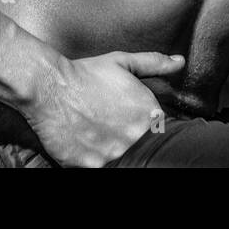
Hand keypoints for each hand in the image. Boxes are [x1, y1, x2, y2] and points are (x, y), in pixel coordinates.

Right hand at [20, 50, 183, 166]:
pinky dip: (90, 156)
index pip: (156, 130)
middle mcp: (134, 137)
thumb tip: (179, 63)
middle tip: (105, 121)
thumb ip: (154, 64)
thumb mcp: (124, 62)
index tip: (125, 118)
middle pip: (136, 144)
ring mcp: (112, 154)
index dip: (140, 124)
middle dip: (123, 135)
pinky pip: (97, 166)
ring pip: (117, 157)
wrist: (49, 87)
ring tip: (92, 129)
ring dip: (108, 146)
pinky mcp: (89, 166)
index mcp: (148, 114)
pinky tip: (82, 139)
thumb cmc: (85, 74)